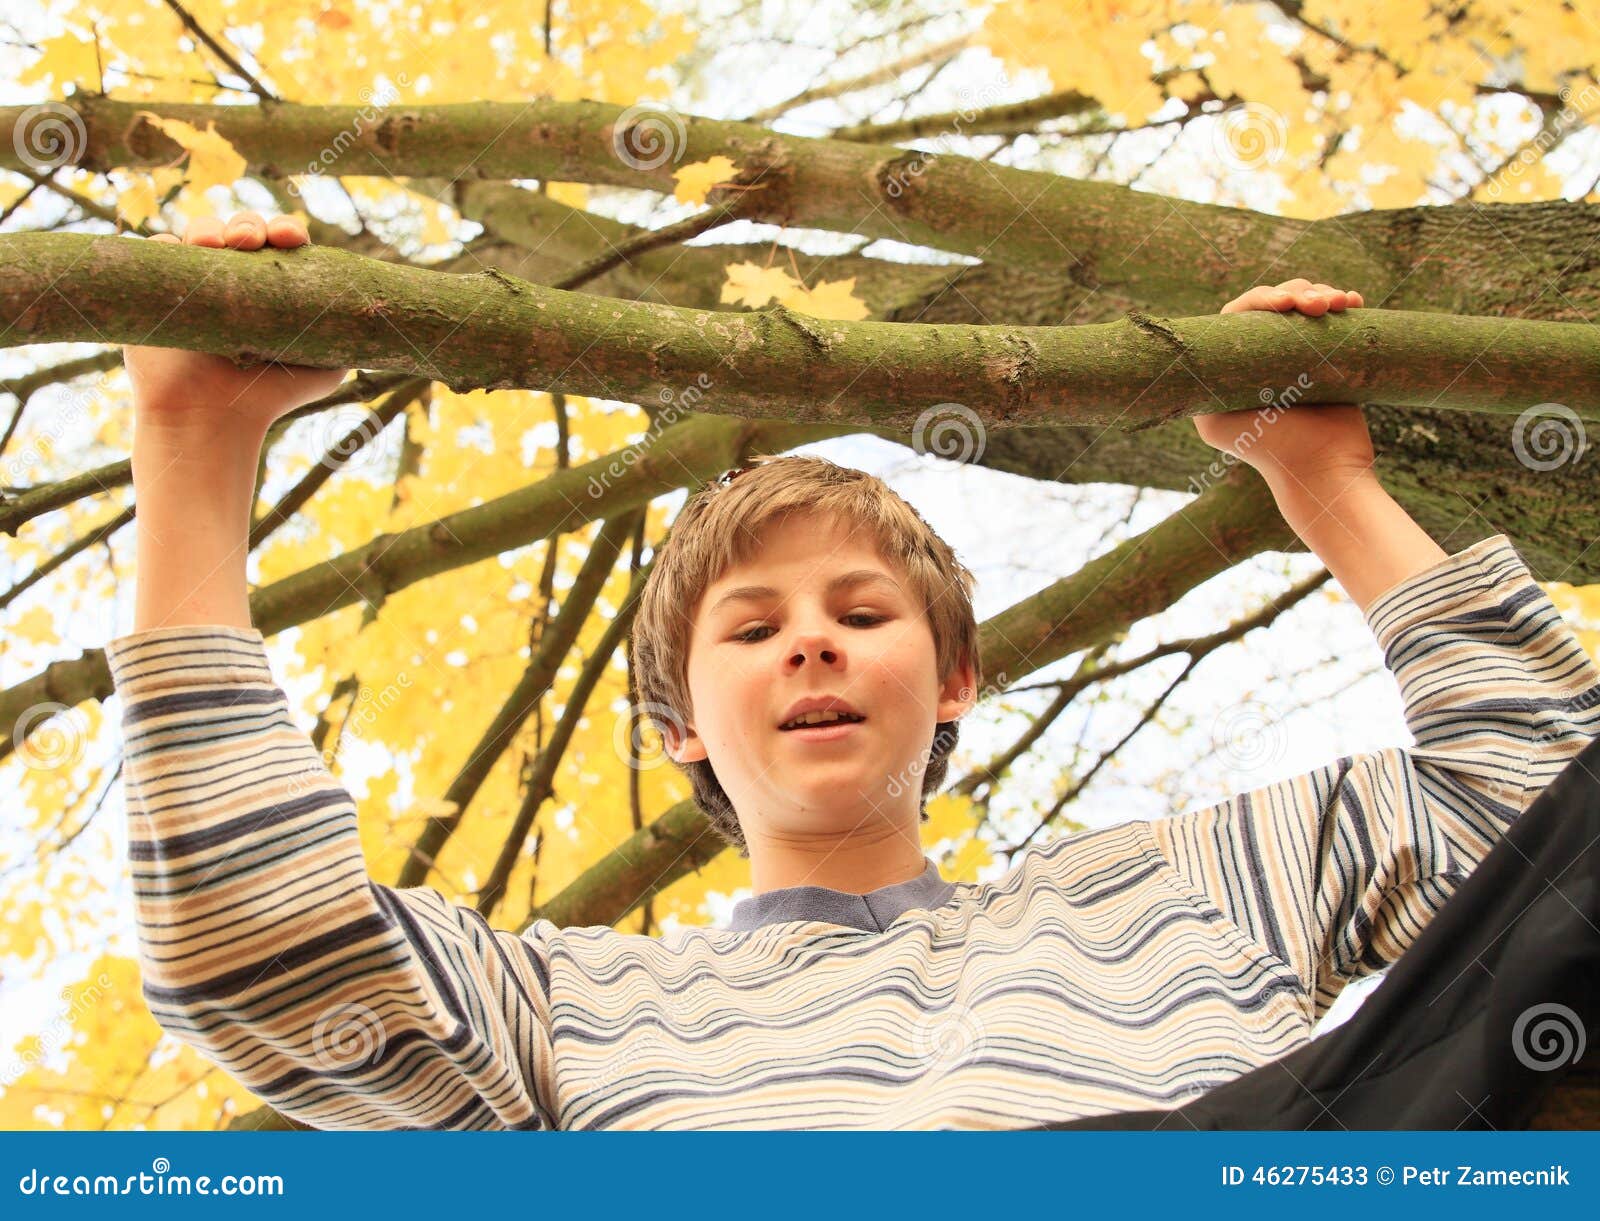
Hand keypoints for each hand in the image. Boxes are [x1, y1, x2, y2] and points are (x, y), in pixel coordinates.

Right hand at [123, 211, 350, 431]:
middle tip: (250, 241)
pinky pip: (157, 251)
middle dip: (248, 224)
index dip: (285, 230)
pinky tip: (182, 249)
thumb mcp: (327, 366)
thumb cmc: (273, 396)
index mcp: (271, 286)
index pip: (279, 241)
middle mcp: (233, 279)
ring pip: (198, 232)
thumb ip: (347, 334)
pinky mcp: (157, 292)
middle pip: (240, 228)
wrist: (214, 419)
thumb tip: (374, 308)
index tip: (293, 238)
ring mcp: (194, 283)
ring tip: (217, 243)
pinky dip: (168, 244)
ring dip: (209, 227)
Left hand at [1191, 279, 1374, 488]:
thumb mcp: (1216, 423)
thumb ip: (1197, 389)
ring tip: (1342, 303)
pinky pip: (1334, 320)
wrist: (1322, 469)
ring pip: (1306, 304)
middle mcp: (1263, 357)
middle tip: (1319, 306)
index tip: (1286, 304)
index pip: (1240, 314)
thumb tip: (1178, 359)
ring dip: (1324, 294)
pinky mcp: (1329, 358)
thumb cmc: (1269, 449)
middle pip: (1276, 304)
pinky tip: (1354, 302)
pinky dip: (1344, 303)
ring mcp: (1298, 355)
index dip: (1262, 299)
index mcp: (1235, 365)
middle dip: (1300, 293)